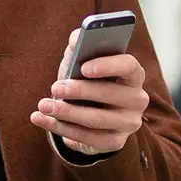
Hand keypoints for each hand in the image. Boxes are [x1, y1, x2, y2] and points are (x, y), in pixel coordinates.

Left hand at [31, 32, 148, 156]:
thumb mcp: (82, 62)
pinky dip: (62, 129)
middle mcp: (137, 99)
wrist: (90, 114)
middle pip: (111, 95)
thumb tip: (75, 38)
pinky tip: (43, 120)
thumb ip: (80, 46)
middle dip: (80, 91)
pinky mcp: (115, 142)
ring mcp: (128, 123)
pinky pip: (88, 138)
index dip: (107, 66)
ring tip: (44, 105)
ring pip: (97, 120)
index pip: (129, 66)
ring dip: (67, 112)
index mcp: (133, 75)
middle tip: (56, 87)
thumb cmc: (88, 82)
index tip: (83, 67)